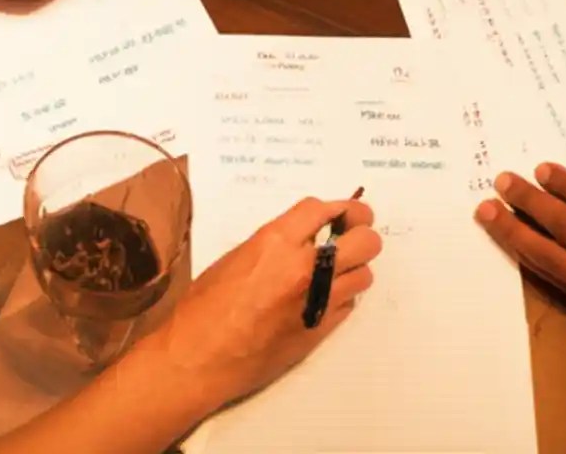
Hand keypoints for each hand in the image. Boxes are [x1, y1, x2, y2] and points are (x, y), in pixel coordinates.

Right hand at [156, 197, 380, 405]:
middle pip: (365, 239)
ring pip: (365, 273)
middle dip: (360, 233)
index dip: (337, 208)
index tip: (340, 212)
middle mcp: (305, 268)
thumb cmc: (204, 307)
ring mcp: (319, 300)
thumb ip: (273, 245)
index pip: (323, 209)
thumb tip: (298, 241)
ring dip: (353, 268)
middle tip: (350, 236)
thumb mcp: (235, 259)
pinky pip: (350, 303)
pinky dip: (342, 296)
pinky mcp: (322, 329)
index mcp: (276, 242)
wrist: (201, 358)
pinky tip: (322, 298)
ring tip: (334, 271)